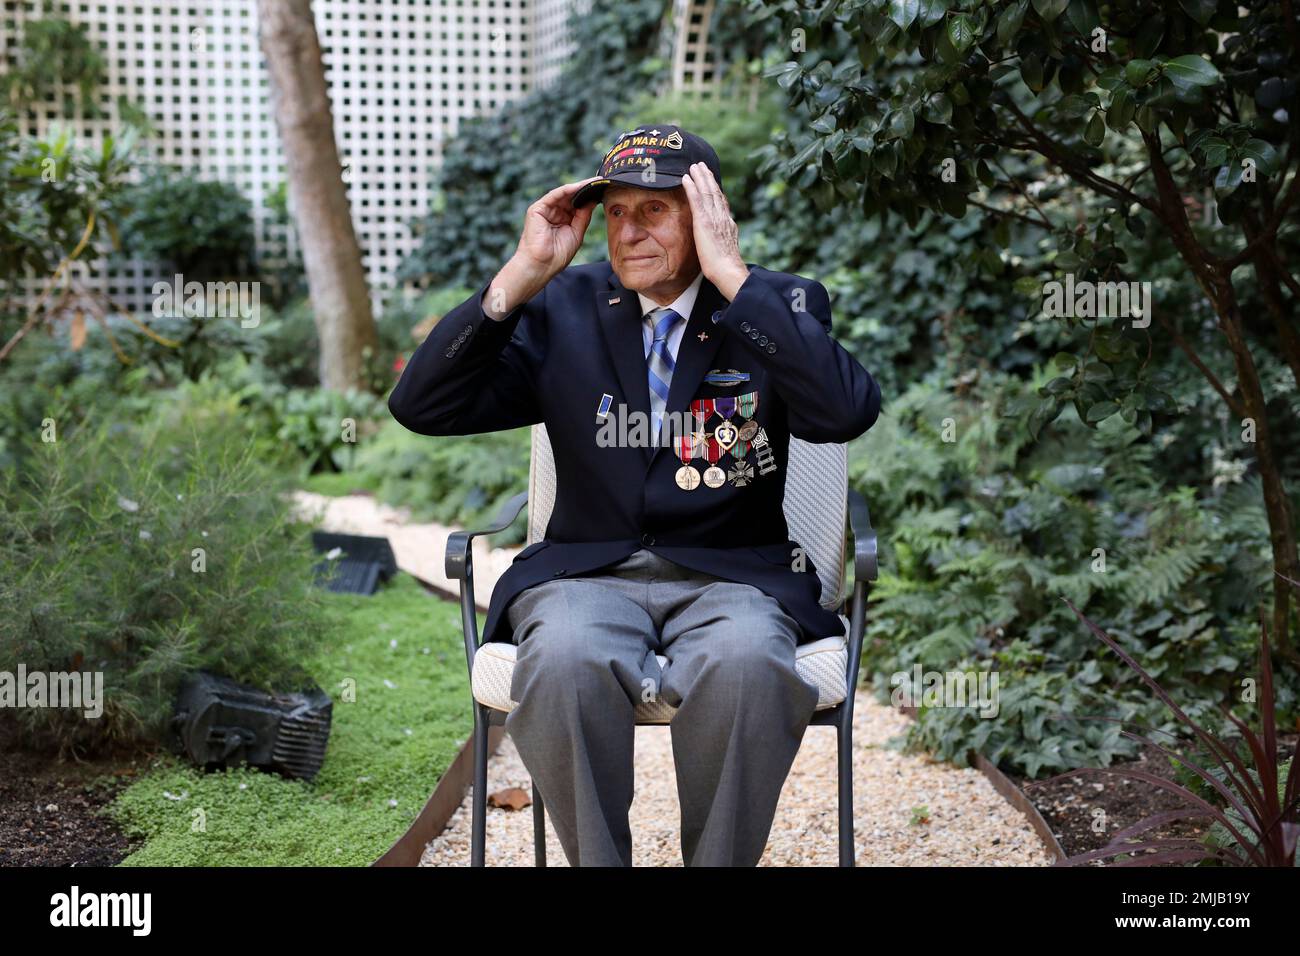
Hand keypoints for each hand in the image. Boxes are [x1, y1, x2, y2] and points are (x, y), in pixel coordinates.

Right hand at [513, 176, 600, 281]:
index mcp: (563, 219)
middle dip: (586, 189)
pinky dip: (567, 190)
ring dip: (579, 187)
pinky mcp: (537, 209)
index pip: (577, 204)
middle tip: (601, 181)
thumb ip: (583, 216)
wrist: (541, 266)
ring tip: (593, 182)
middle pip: (571, 196)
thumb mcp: (577, 233)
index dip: (590, 197)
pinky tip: (579, 187)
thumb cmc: (557, 255)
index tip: (604, 190)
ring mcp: (545, 210)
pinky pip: (554, 195)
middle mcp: (554, 212)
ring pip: (564, 194)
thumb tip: (593, 200)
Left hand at [680, 162, 748, 299]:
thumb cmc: (725, 268)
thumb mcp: (724, 250)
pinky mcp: (703, 222)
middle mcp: (722, 217)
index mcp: (727, 224)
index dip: (716, 189)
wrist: (727, 270)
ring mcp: (713, 218)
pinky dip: (691, 187)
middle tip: (701, 165)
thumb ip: (721, 241)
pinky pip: (696, 200)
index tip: (711, 180)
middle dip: (708, 178)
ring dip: (700, 177)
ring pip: (706, 192)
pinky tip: (685, 178)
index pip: (721, 202)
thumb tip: (719, 240)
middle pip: (715, 192)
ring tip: (694, 166)